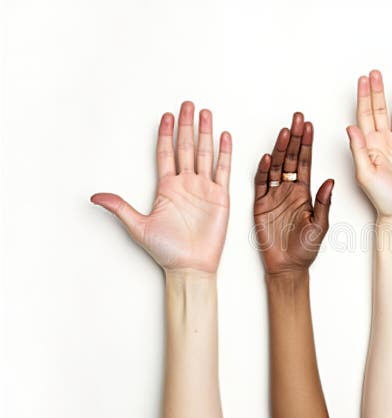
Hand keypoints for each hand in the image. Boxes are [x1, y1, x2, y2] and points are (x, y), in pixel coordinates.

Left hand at [91, 101, 231, 272]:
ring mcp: (204, 189)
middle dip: (186, 125)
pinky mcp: (221, 197)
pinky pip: (223, 170)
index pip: (166, 154)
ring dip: (205, 133)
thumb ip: (119, 207)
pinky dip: (224, 153)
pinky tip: (225, 137)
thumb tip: (94, 196)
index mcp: (166, 188)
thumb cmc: (166, 250)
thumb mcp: (137, 226)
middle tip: (187, 105)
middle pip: (186, 147)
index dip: (166, 134)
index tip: (166, 115)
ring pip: (205, 154)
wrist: (190, 266)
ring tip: (205, 114)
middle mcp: (186, 184)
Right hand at [254, 112, 333, 273]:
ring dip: (279, 148)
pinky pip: (260, 184)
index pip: (305, 162)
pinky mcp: (260, 205)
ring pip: (276, 166)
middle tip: (297, 118)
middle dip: (294, 137)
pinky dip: (262, 170)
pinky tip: (266, 157)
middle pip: (291, 158)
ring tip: (284, 131)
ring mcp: (274, 195)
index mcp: (305, 192)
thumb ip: (324, 203)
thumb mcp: (320, 226)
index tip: (309, 126)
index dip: (307, 144)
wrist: (287, 267)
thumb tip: (331, 181)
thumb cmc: (306, 249)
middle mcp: (289, 189)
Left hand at [346, 70, 391, 221]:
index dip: (364, 96)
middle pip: (378, 110)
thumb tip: (350, 127)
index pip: (364, 114)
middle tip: (377, 73)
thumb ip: (358, 150)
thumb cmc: (382, 199)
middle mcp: (381, 142)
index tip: (363, 79)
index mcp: (368, 145)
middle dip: (378, 91)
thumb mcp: (366, 174)